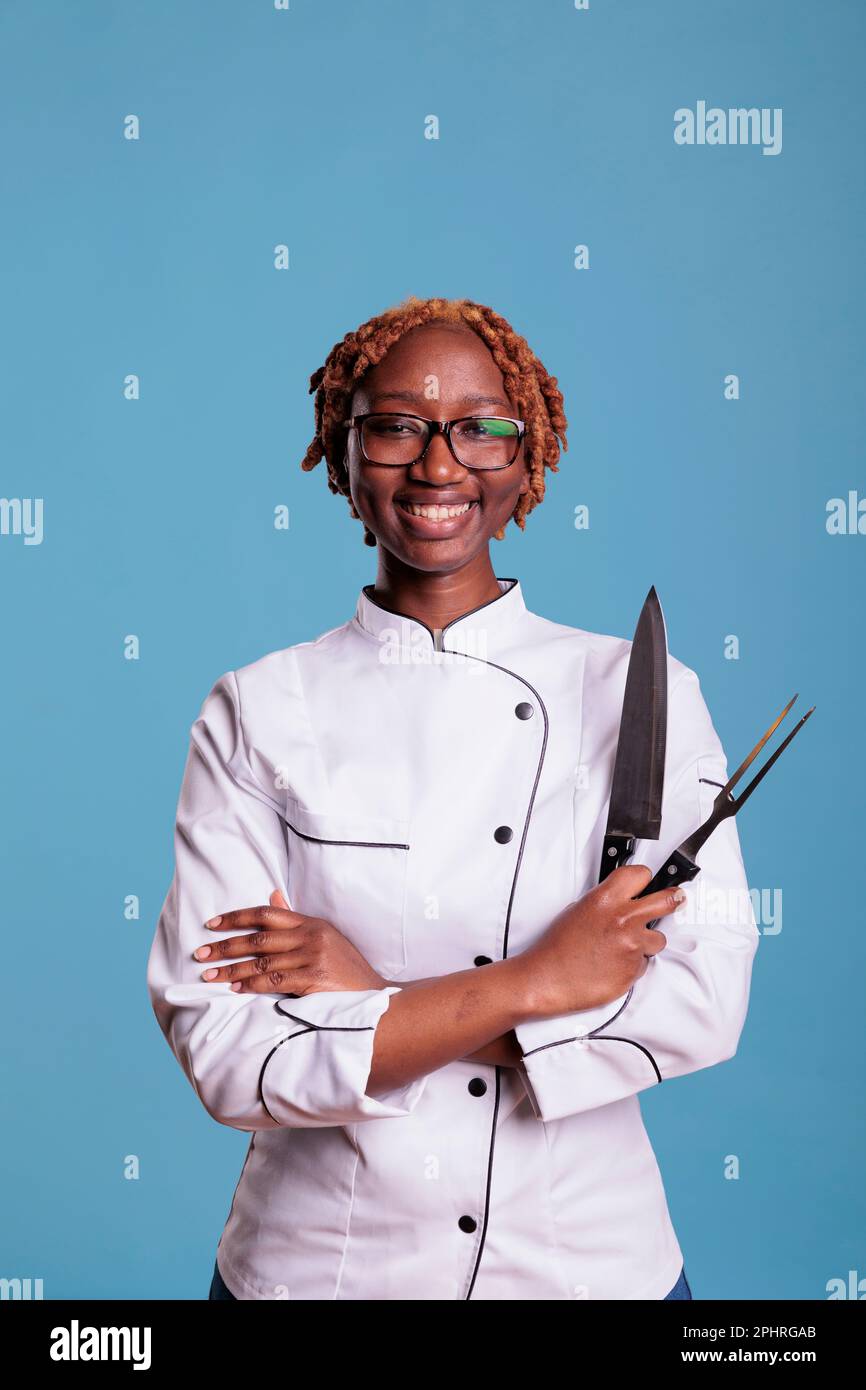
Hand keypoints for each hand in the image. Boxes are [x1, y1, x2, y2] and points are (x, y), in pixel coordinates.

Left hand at [193, 890, 386, 995]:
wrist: (375, 997)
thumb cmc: (347, 969)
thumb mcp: (324, 937)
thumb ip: (295, 919)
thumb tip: (272, 894)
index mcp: (311, 923)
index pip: (267, 913)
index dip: (236, 918)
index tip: (211, 924)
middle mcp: (311, 936)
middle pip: (258, 937)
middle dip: (225, 946)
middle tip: (200, 953)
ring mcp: (313, 957)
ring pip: (262, 962)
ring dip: (232, 969)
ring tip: (210, 974)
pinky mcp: (314, 979)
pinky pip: (274, 981)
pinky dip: (252, 986)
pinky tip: (236, 989)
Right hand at [515, 865, 684, 1019]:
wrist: (548, 979)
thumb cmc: (558, 948)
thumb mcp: (578, 910)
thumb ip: (606, 903)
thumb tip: (622, 902)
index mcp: (606, 899)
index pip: (641, 874)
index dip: (645, 878)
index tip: (649, 881)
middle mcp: (623, 919)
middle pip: (668, 900)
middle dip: (674, 900)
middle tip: (677, 899)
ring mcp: (632, 945)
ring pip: (658, 938)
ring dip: (647, 942)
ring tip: (623, 947)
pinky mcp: (634, 968)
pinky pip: (644, 963)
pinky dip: (633, 964)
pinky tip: (614, 963)